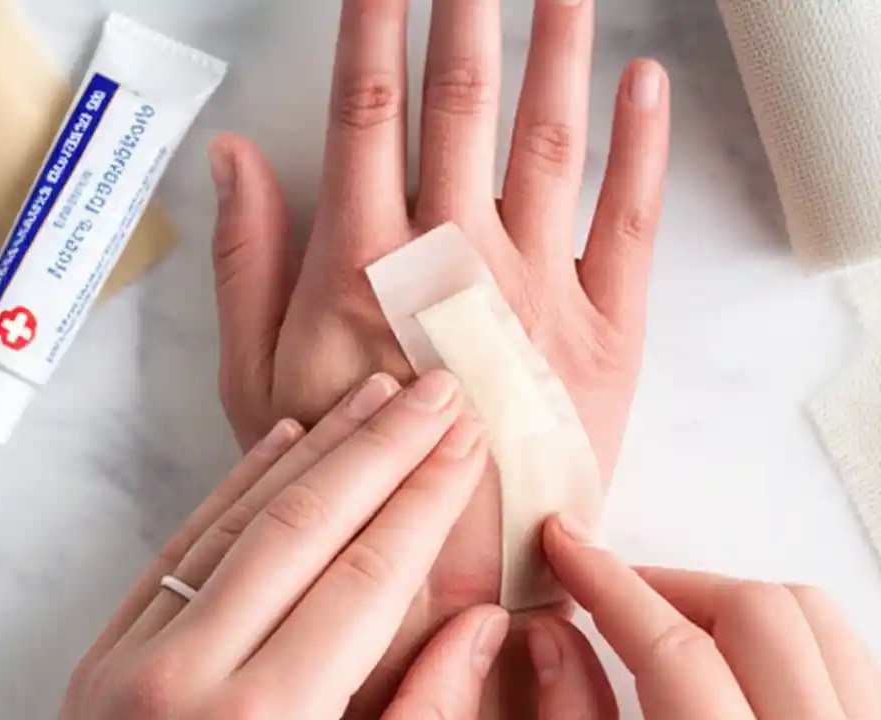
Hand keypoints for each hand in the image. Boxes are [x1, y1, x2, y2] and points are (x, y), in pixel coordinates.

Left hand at [61, 371, 495, 718]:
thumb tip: (481, 624)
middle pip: (306, 529)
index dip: (425, 500)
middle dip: (380, 450)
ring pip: (239, 524)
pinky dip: (234, 489)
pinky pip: (179, 548)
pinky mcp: (102, 654)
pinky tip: (282, 445)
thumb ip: (418, 719)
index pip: (368, 578)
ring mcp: (135, 659)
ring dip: (313, 452)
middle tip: (434, 391)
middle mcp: (194, 676)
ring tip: (371, 397)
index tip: (466, 440)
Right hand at [208, 0, 669, 710]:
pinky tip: (644, 81)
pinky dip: (642, 146)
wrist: (451, 573)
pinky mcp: (607, 328)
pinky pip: (629, 219)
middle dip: (468, 8)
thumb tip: (235, 158)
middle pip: (463, 99)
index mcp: (365, 264)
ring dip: (557, 44)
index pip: (369, 109)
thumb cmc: (352, 478)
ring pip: (549, 137)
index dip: (375, 24)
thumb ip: (248, 262)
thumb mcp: (260, 383)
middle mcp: (456, 256)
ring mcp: (539, 286)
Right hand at [541, 514, 880, 718]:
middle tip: (613, 594)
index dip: (609, 585)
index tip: (566, 543)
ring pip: (817, 617)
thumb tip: (552, 636)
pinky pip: (851, 655)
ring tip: (674, 624)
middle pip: (757, 612)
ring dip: (734, 600)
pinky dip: (792, 633)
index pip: (674, 649)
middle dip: (673, 585)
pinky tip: (738, 658)